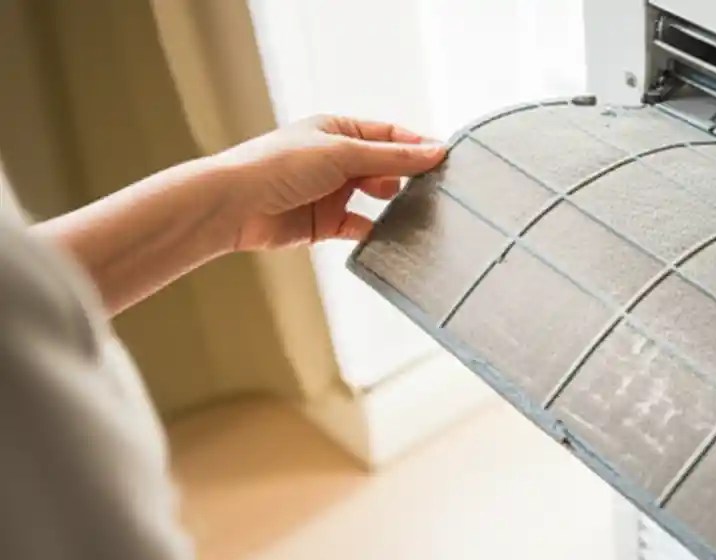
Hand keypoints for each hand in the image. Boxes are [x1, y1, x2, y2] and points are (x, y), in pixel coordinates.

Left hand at [219, 115, 446, 250]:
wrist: (234, 206)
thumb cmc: (279, 166)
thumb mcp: (342, 153)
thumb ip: (392, 156)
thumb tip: (435, 151)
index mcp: (338, 131)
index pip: (389, 135)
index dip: (417, 145)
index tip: (446, 160)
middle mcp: (336, 159)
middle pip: (385, 166)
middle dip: (410, 177)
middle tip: (439, 190)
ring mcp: (331, 192)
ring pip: (376, 198)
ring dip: (396, 205)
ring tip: (422, 214)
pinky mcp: (325, 223)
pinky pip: (360, 228)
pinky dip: (376, 233)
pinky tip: (393, 238)